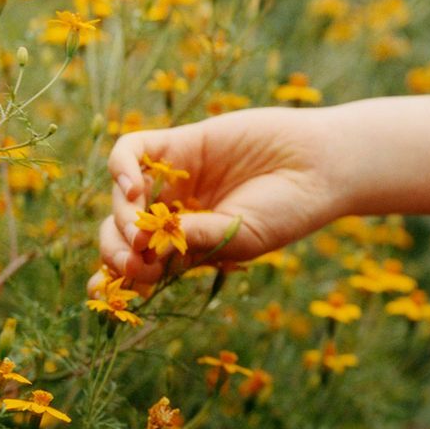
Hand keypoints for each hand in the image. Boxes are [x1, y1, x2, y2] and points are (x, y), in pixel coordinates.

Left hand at [87, 105, 342, 295]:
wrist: (318, 166)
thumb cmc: (288, 210)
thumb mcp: (240, 237)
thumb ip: (192, 242)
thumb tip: (139, 247)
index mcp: (189, 247)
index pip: (139, 263)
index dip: (117, 275)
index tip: (111, 286)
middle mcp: (176, 213)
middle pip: (122, 231)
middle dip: (115, 249)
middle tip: (130, 259)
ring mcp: (175, 178)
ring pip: (122, 195)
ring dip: (121, 215)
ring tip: (140, 226)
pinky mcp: (179, 143)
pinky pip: (132, 150)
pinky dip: (122, 168)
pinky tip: (135, 187)